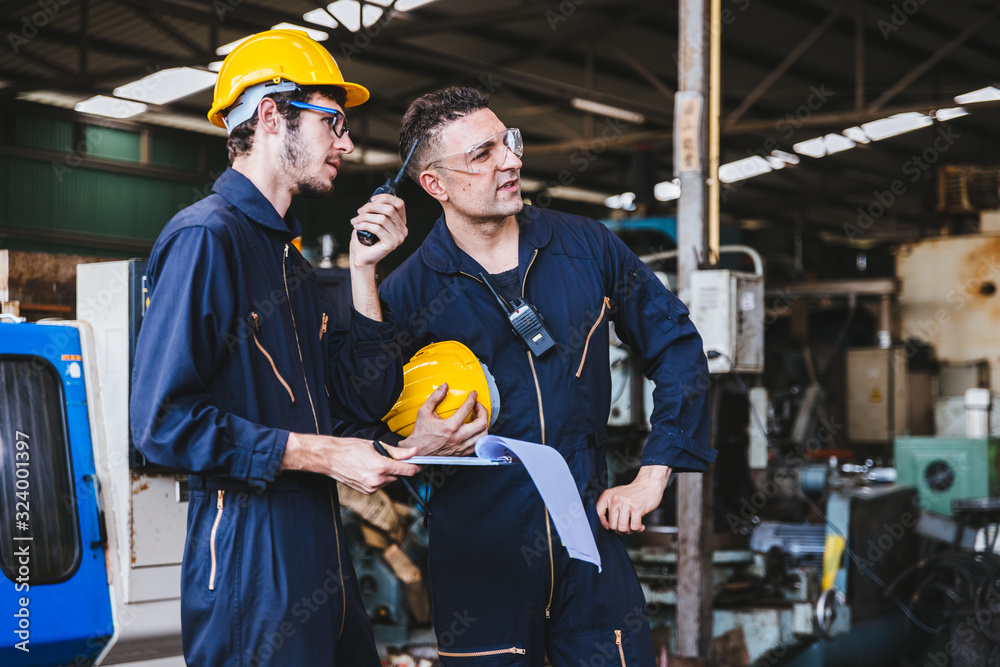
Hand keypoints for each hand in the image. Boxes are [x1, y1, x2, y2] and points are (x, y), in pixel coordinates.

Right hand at [281, 432, 418, 493]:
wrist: (330, 458)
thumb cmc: (350, 448)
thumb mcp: (375, 445)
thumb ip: (397, 452)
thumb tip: (413, 452)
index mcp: (381, 466)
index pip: (407, 470)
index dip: (416, 467)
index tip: (420, 464)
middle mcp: (377, 480)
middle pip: (399, 476)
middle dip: (399, 468)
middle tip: (390, 458)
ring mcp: (371, 487)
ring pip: (389, 481)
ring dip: (388, 474)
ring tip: (375, 462)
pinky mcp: (367, 492)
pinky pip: (380, 485)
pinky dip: (379, 478)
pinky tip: (369, 470)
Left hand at [350, 194, 407, 268]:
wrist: (361, 256)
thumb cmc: (365, 238)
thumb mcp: (371, 219)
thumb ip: (376, 210)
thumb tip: (374, 199)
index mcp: (400, 222)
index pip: (399, 204)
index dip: (385, 198)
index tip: (371, 199)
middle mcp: (402, 230)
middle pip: (390, 209)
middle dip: (371, 207)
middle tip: (359, 211)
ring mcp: (399, 238)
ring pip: (382, 218)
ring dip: (365, 217)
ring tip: (355, 220)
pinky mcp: (391, 244)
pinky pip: (377, 228)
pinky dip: (364, 225)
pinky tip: (356, 226)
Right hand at [401, 382, 488, 456]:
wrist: (418, 453)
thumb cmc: (421, 435)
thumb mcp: (424, 412)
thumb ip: (435, 398)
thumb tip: (444, 387)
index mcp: (450, 426)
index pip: (468, 408)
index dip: (472, 398)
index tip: (473, 395)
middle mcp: (458, 437)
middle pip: (482, 423)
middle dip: (483, 411)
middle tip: (478, 406)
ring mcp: (461, 447)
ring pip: (483, 436)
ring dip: (483, 424)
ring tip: (477, 418)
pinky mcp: (462, 453)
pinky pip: (478, 445)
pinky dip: (480, 436)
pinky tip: (474, 431)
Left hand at [595, 465, 671, 534]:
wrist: (649, 484)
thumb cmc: (633, 492)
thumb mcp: (616, 495)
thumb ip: (610, 507)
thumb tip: (607, 526)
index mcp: (608, 495)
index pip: (598, 513)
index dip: (602, 523)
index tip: (608, 527)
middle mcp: (615, 499)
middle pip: (612, 525)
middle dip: (620, 530)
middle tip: (626, 528)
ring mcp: (626, 504)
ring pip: (622, 528)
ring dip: (629, 531)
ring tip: (633, 527)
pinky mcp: (637, 508)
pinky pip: (634, 527)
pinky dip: (637, 529)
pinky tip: (640, 526)